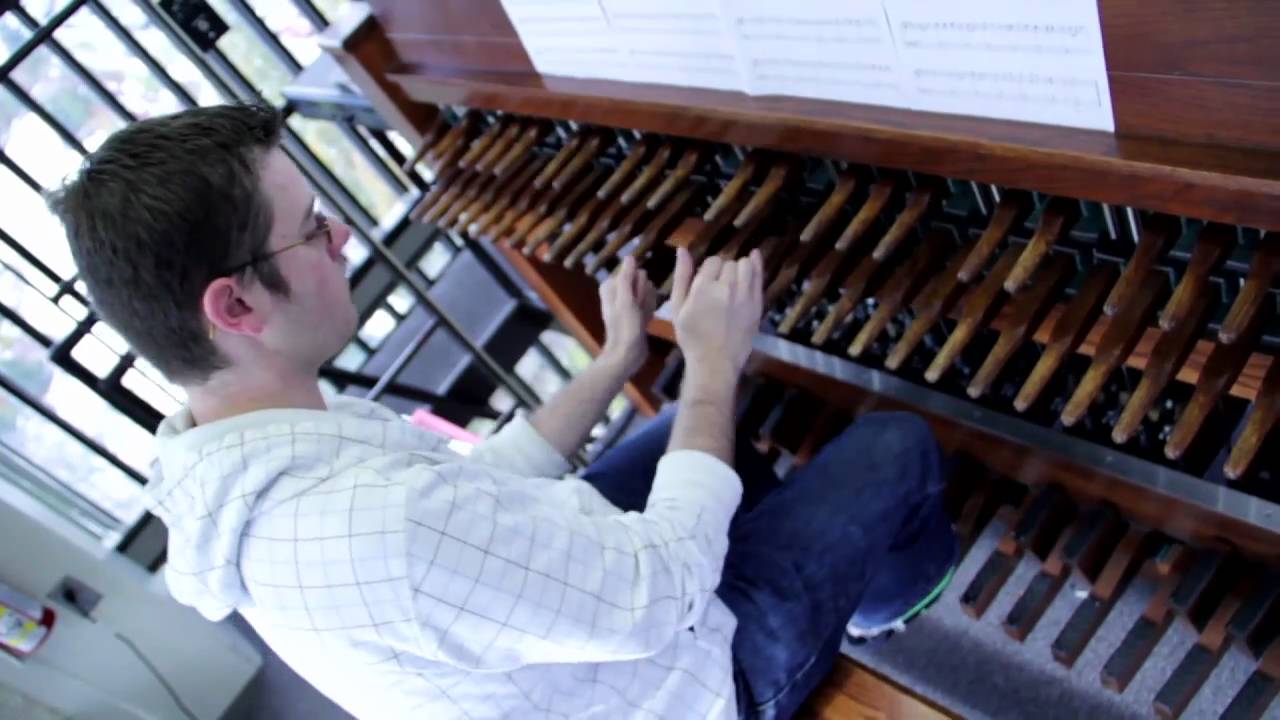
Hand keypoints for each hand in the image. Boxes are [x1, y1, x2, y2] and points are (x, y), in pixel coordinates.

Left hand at [599, 255, 656, 373]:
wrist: (627, 355)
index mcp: (611, 286)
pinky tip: (647, 320)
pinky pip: (649, 303)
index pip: (633, 272)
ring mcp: (628, 302)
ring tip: (642, 317)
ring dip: (648, 303)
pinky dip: (650, 310)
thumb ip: (627, 278)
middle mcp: (618, 292)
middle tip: (638, 310)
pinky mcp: (636, 312)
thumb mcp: (626, 300)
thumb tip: (630, 257)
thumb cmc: (625, 327)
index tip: (635, 299)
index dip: (638, 284)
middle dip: (644, 294)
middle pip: (641, 281)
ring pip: (647, 292)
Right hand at [669, 247, 763, 379]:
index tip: (706, 283)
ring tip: (733, 282)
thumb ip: (681, 277)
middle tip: (718, 288)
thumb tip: (682, 249)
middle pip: (728, 263)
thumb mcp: (677, 308)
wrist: (715, 362)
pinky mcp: (757, 304)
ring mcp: (744, 295)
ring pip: (745, 265)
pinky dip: (756, 265)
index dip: (709, 270)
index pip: (712, 261)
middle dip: (723, 272)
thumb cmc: (692, 337)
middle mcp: (726, 287)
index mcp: (704, 287)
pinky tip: (754, 256)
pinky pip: (759, 276)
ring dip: (738, 269)